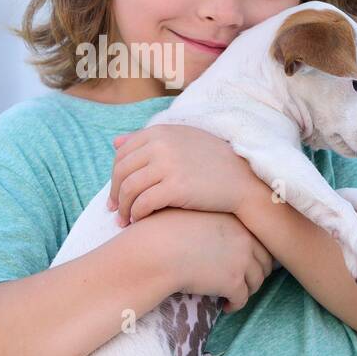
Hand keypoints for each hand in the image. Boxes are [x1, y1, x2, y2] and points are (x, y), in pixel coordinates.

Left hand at [108, 124, 256, 226]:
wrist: (242, 180)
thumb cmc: (212, 162)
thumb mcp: (181, 141)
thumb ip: (148, 140)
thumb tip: (115, 142)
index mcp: (160, 132)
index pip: (122, 154)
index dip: (114, 176)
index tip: (115, 193)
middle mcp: (161, 145)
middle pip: (121, 172)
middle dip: (114, 194)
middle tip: (114, 211)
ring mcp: (168, 165)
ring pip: (129, 189)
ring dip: (123, 208)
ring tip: (124, 221)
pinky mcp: (176, 187)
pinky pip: (143, 204)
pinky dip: (136, 215)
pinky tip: (138, 223)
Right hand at [146, 208, 274, 313]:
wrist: (157, 249)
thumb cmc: (165, 232)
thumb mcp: (194, 218)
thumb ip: (212, 225)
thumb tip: (216, 238)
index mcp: (236, 220)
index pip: (259, 241)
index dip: (254, 255)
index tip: (243, 264)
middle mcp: (244, 238)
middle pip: (265, 262)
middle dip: (255, 274)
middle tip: (242, 282)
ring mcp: (241, 260)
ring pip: (256, 282)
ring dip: (247, 290)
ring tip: (232, 295)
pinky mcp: (233, 282)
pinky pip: (242, 299)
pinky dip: (235, 305)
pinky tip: (224, 306)